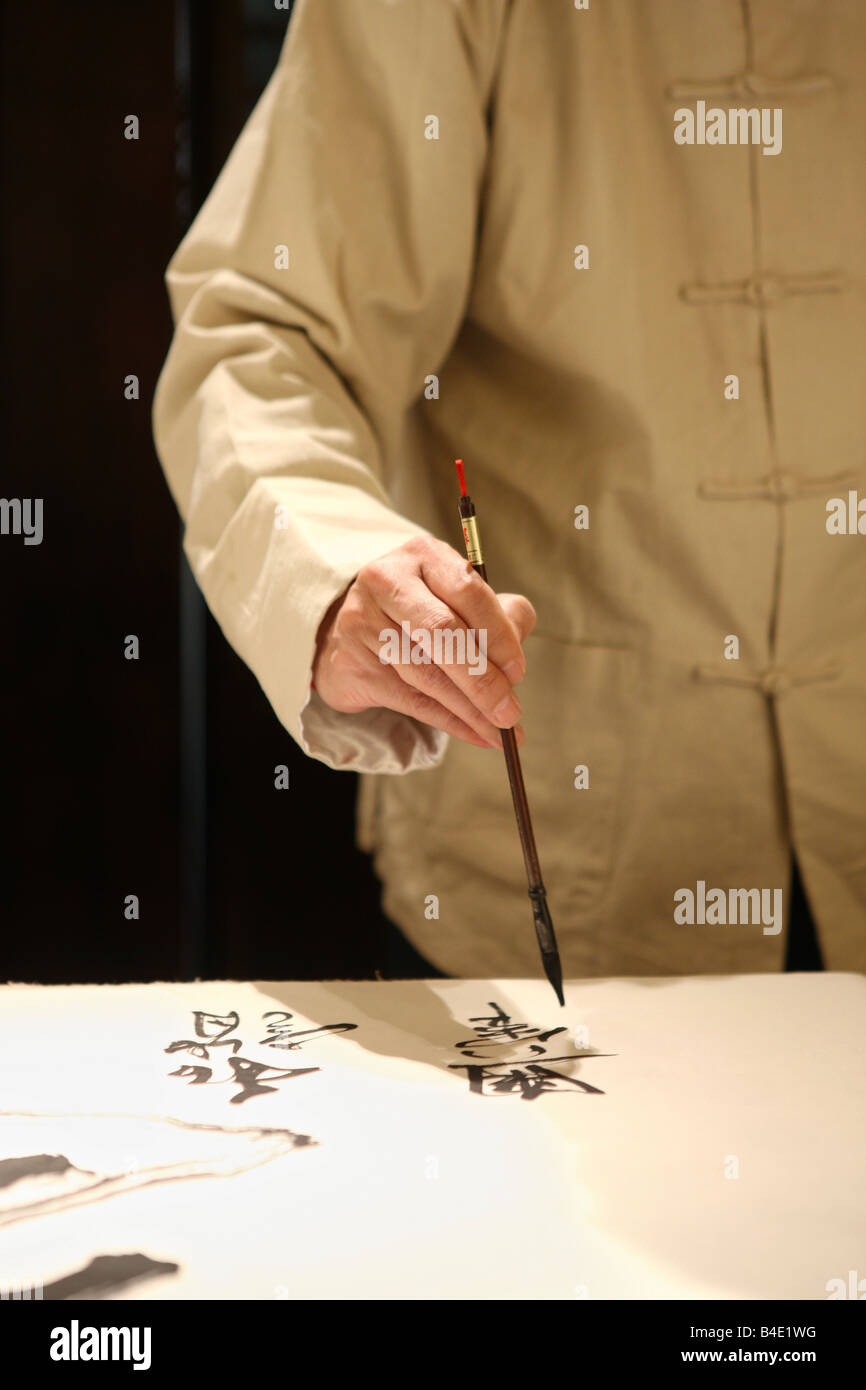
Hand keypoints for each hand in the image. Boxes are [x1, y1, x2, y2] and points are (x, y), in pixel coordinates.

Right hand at [312, 536, 535, 747]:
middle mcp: (386, 580)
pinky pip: (410, 700)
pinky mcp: (351, 660)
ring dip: (470, 710)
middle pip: (443, 632)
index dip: (498, 634)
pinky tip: (475, 734)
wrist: (351, 629)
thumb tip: (514, 662)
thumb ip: (501, 616)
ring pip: (426, 673)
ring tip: (500, 733)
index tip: (519, 671)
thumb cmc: (422, 612)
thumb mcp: (461, 600)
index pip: (468, 590)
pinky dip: (449, 722)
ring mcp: (362, 620)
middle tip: (511, 713)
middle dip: (483, 680)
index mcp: (423, 555)